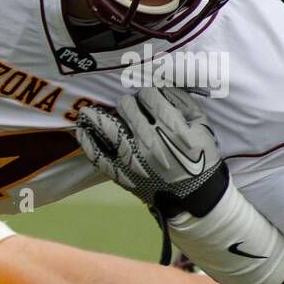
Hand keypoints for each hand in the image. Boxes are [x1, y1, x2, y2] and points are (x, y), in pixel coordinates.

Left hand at [75, 86, 223, 207]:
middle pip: (126, 107)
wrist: (193, 197)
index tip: (146, 97)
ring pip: (107, 127)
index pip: (149, 96)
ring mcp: (131, 157)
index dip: (147, 92)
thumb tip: (163, 86)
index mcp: (170, 127)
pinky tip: (81, 132)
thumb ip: (184, 103)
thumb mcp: (202, 127)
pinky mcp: (121, 173)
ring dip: (95, 116)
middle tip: (125, 105)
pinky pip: (98, 155)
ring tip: (86, 112)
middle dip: (125, 102)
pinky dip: (87, 142)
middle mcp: (148, 139)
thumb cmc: (199, 159)